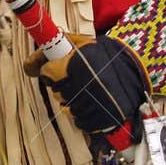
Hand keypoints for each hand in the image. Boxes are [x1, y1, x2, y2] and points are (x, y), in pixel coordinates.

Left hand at [24, 34, 148, 141]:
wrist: (137, 70)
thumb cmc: (106, 55)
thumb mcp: (83, 43)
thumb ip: (55, 47)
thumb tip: (28, 65)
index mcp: (78, 62)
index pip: (47, 72)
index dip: (50, 70)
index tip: (56, 69)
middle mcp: (85, 84)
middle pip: (57, 92)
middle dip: (61, 86)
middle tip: (74, 80)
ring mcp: (94, 103)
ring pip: (67, 108)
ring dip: (72, 101)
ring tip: (85, 91)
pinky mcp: (102, 118)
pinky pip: (80, 121)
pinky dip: (82, 115)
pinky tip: (91, 104)